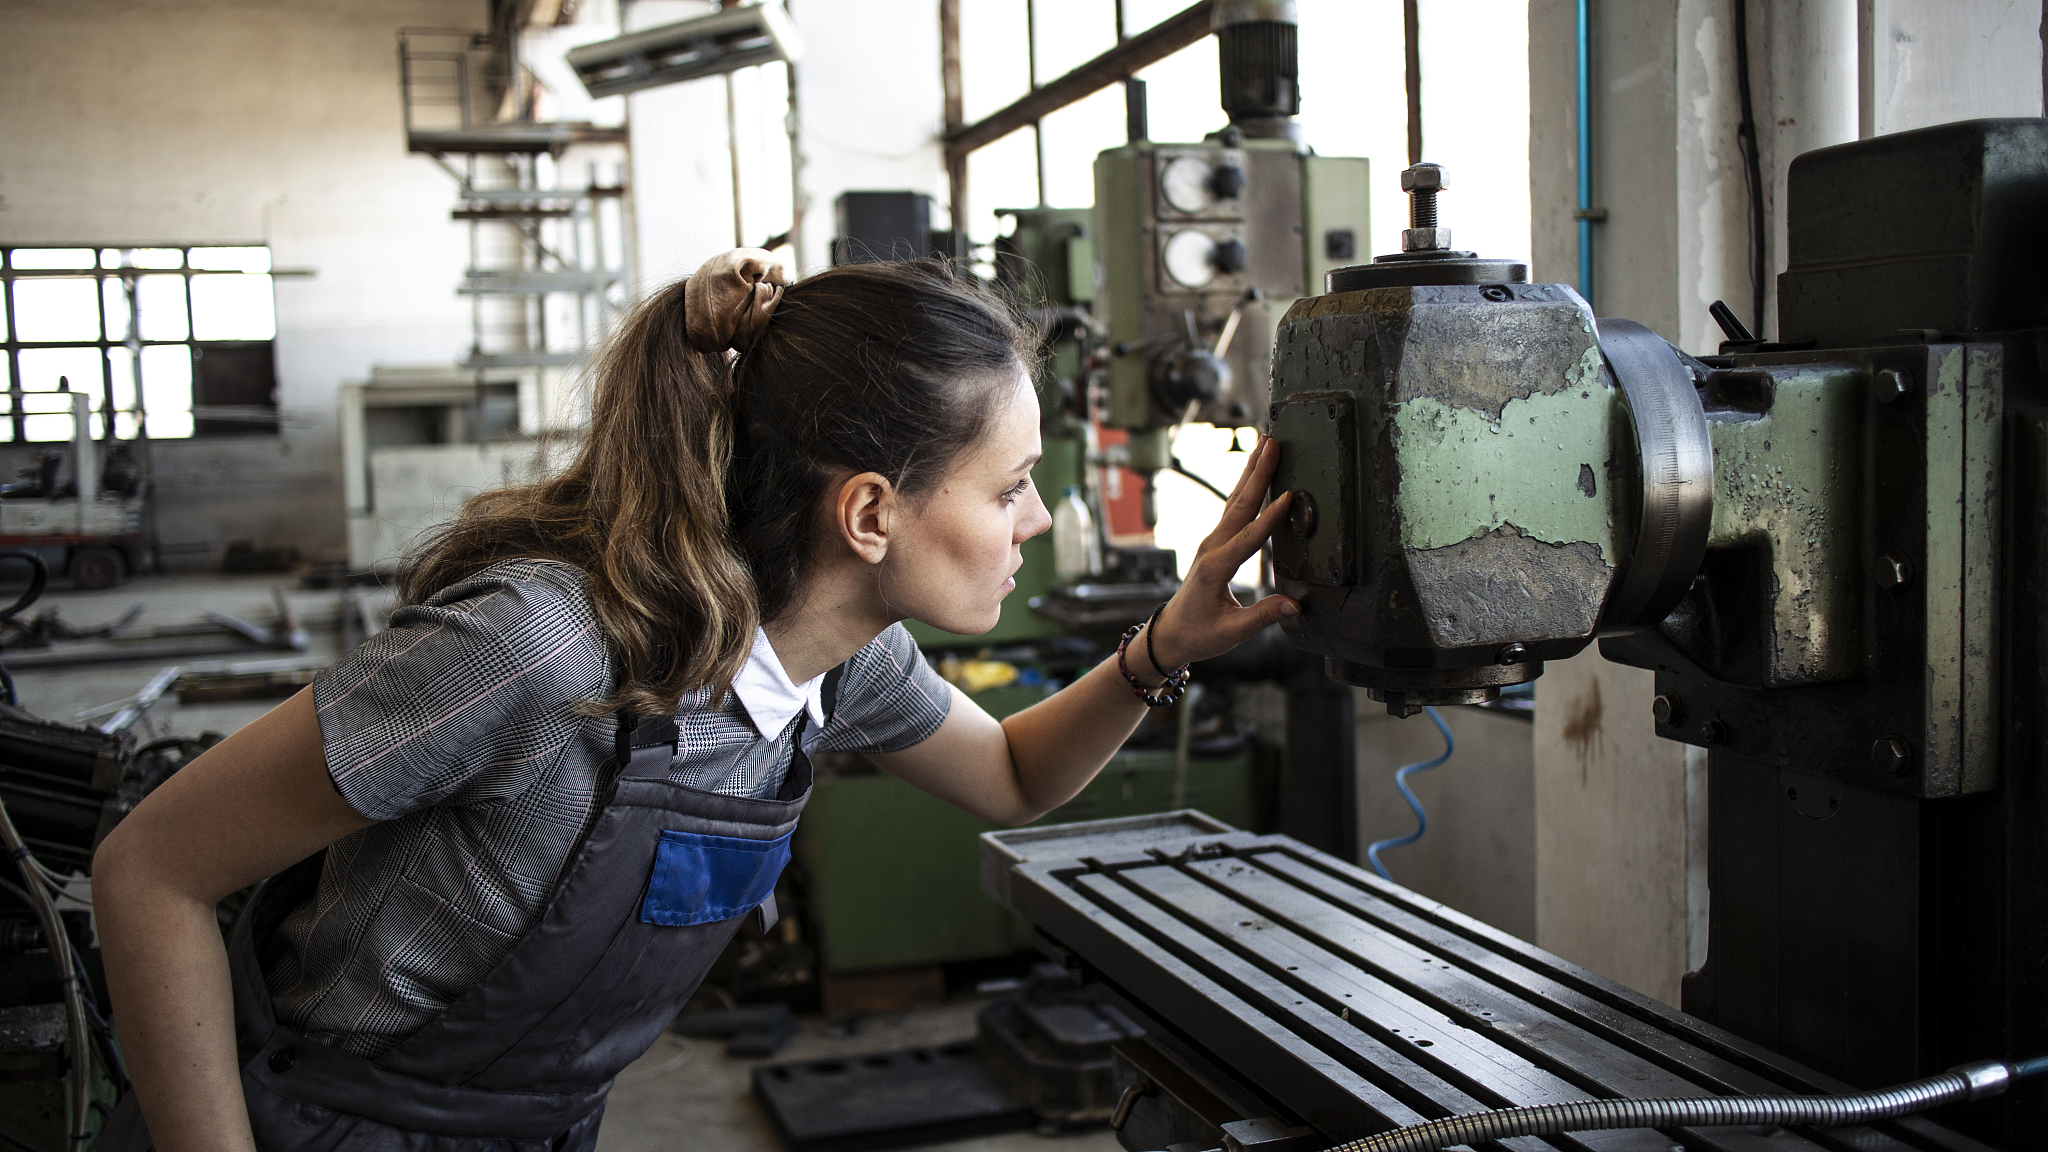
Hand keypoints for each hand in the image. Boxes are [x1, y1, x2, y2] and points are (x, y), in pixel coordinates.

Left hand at [1143, 437, 1297, 669]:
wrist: (1170, 633)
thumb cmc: (1198, 634)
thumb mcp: (1232, 632)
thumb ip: (1263, 617)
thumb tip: (1294, 606)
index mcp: (1215, 569)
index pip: (1248, 539)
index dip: (1270, 518)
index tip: (1287, 496)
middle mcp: (1212, 549)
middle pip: (1240, 505)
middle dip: (1257, 472)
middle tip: (1273, 443)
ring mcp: (1212, 543)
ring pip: (1235, 501)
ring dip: (1251, 471)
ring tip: (1266, 443)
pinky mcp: (1216, 543)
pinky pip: (1233, 509)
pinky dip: (1247, 487)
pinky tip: (1256, 472)